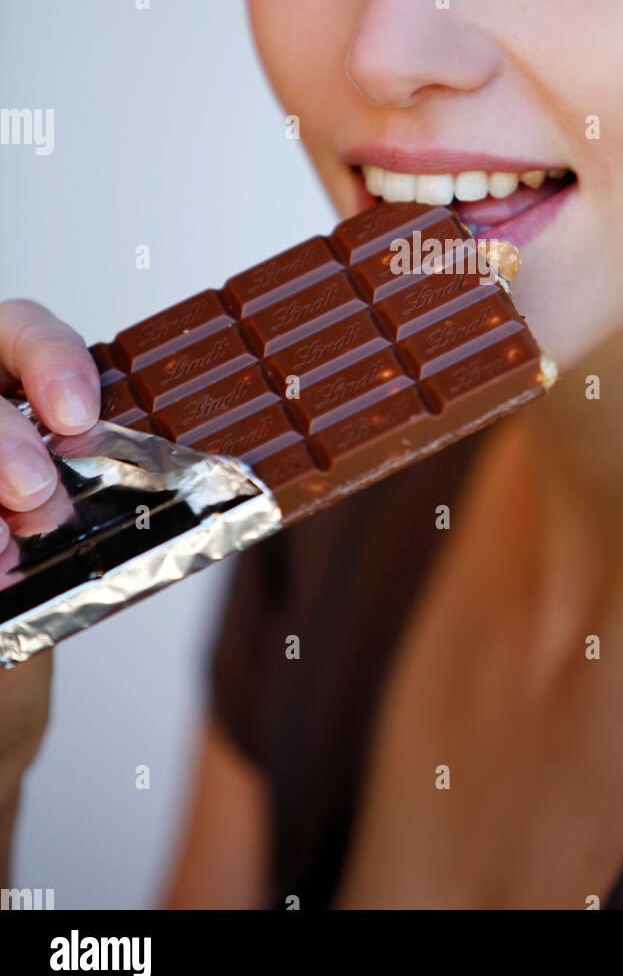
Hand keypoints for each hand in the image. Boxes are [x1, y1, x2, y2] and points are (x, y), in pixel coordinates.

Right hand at [0, 299, 99, 786]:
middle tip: (37, 490)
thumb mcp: (112, 507)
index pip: (22, 330)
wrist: (11, 645)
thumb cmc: (66, 559)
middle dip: (0, 437)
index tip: (78, 415)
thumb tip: (244, 479)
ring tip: (3, 548)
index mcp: (18, 383)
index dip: (49, 358)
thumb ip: (140, 476)